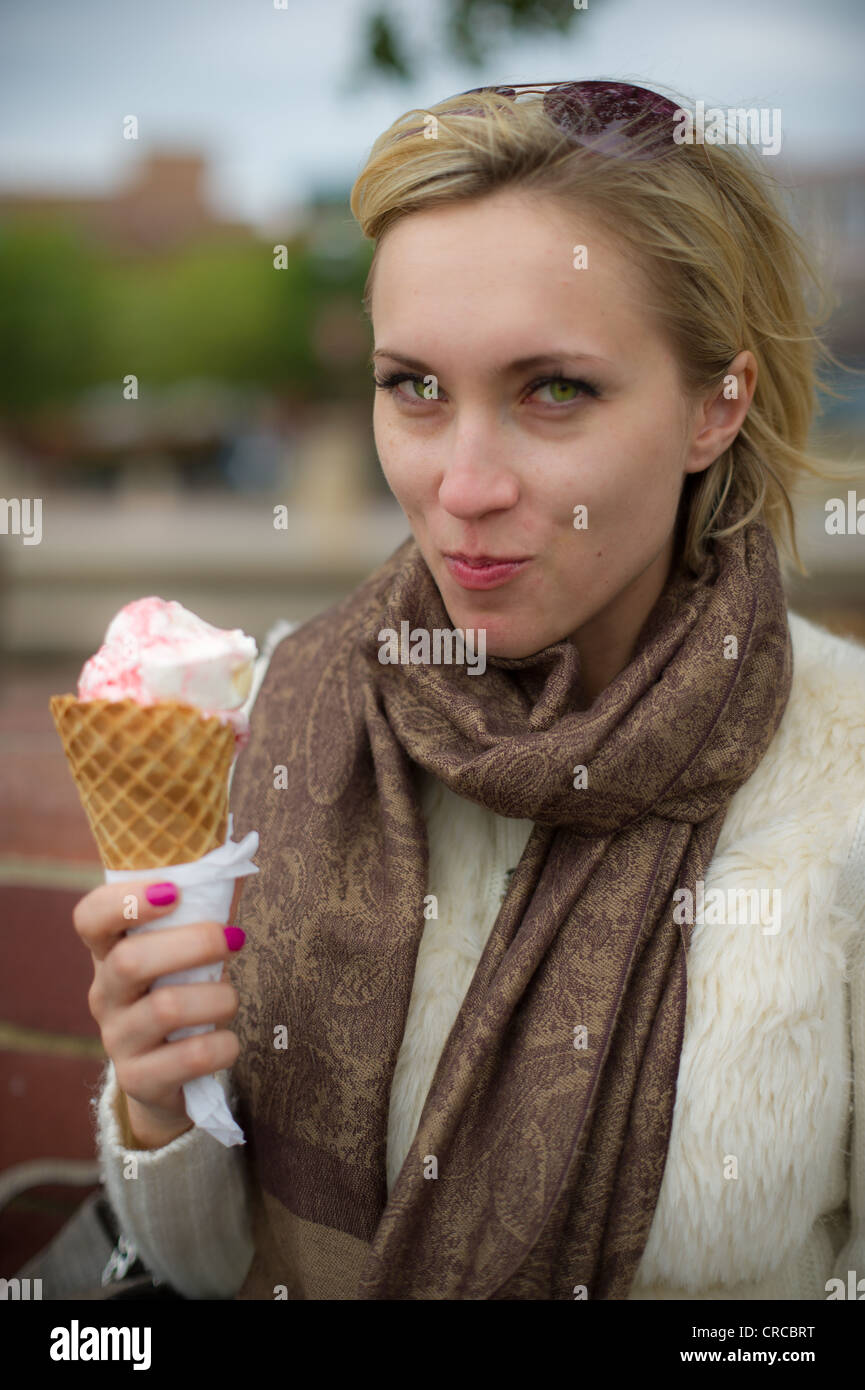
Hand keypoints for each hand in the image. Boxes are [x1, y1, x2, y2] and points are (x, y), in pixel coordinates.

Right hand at [73, 880, 244, 1148]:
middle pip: (131, 961)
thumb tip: (237, 862)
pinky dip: (223, 1045)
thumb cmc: (183, 991)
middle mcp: (105, 994)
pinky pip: (191, 1057)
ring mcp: (117, 1039)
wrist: (168, 1076)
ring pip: (166, 1009)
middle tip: (235, 939)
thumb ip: (204, 907)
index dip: (125, 901)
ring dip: (217, 998)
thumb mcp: (184, 950)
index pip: (90, 917)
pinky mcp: (140, 1080)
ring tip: (230, 998)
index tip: (172, 891)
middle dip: (193, 944)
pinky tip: (226, 1041)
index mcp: (110, 952)